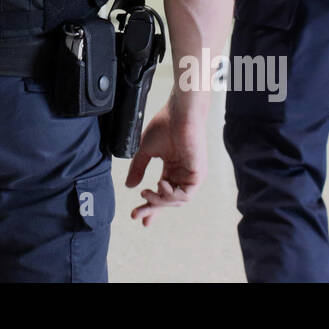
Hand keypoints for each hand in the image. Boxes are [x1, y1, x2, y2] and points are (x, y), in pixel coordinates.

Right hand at [125, 96, 206, 224]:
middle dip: (151, 208)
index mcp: (172, 168)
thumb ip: (138, 169)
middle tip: (135, 214)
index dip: (149, 206)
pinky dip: (172, 195)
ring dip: (159, 200)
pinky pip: (185, 195)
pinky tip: (160, 186)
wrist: (179, 113)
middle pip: (167, 200)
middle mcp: (183, 174)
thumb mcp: (146, 151)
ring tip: (146, 193)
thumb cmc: (165, 125)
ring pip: (176, 201)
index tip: (136, 215)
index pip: (161, 192)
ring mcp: (191, 175)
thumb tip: (129, 186)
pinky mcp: (198, 174)